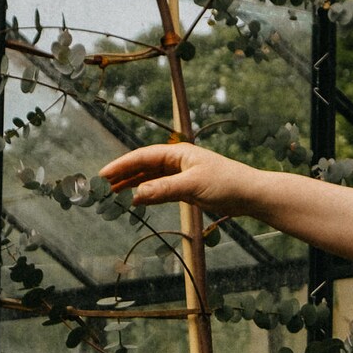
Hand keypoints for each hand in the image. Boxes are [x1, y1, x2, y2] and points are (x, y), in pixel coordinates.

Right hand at [98, 142, 262, 215]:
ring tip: (113, 193)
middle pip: (144, 166)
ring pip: (151, 177)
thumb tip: (136, 194)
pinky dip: (148, 193)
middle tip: (102, 185)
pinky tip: (137, 199)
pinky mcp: (187, 188)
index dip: (121, 165)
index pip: (142, 156)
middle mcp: (177, 161)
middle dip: (123, 174)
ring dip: (133, 184)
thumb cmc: (226, 183)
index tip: (103, 174)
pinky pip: (161, 189)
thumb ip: (164, 189)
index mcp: (177, 152)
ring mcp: (182, 174)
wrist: (250, 194)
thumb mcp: (192, 186)